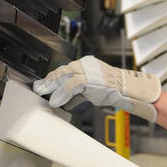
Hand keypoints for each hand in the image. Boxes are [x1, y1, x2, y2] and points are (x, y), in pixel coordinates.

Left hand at [32, 56, 161, 121]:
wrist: (126, 89)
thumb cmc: (112, 90)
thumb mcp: (92, 91)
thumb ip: (78, 95)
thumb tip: (66, 102)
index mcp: (86, 64)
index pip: (65, 69)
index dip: (53, 78)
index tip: (44, 84)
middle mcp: (85, 65)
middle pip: (62, 71)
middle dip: (49, 80)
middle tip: (39, 88)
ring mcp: (87, 70)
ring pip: (64, 76)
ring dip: (53, 86)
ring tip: (44, 94)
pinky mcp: (89, 78)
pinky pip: (71, 85)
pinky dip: (62, 93)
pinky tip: (57, 101)